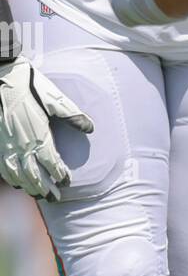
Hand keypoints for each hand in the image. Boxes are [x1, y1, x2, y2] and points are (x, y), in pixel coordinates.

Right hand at [0, 56, 93, 199]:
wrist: (0, 76)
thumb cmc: (28, 86)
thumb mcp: (54, 99)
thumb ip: (73, 116)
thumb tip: (90, 128)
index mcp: (39, 136)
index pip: (52, 164)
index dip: (60, 176)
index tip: (66, 182)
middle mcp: (22, 146)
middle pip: (35, 176)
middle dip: (45, 190)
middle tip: (54, 199)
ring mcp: (7, 146)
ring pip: (17, 176)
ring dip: (28, 187)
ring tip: (37, 194)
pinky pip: (3, 168)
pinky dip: (11, 178)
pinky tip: (16, 181)